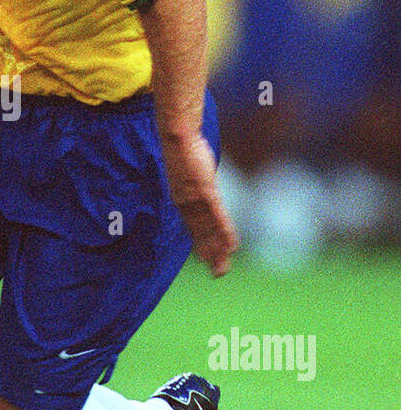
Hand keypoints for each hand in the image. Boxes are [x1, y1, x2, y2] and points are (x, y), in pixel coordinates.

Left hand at [161, 132, 238, 276]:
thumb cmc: (184, 149)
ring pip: (210, 232)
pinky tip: (232, 246)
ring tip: (224, 268)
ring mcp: (196, 199)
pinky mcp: (206, 192)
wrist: (178, 136)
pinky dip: (225, 233)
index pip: (193, 227)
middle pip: (201, 235)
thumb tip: (198, 181)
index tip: (206, 258)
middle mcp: (187, 204)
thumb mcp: (190, 170)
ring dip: (218, 251)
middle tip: (218, 273)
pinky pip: (218, 217)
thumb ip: (194, 183)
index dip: (201, 244)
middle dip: (210, 255)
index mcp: (182, 199)